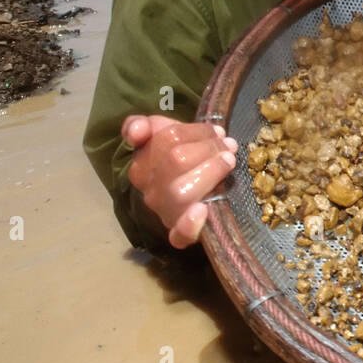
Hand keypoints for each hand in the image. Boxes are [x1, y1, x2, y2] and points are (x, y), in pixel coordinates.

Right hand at [122, 115, 238, 248]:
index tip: (217, 132)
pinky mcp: (179, 235)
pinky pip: (178, 236)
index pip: (166, 140)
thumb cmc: (182, 154)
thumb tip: (134, 131)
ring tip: (229, 162)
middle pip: (176, 162)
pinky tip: (202, 211)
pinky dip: (189, 226)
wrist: (196, 183)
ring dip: (209, 172)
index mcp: (143, 166)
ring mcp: (165, 213)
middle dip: (207, 149)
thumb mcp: (161, 132)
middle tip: (228, 146)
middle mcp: (151, 191)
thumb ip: (140, 125)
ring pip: (180, 193)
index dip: (195, 133)